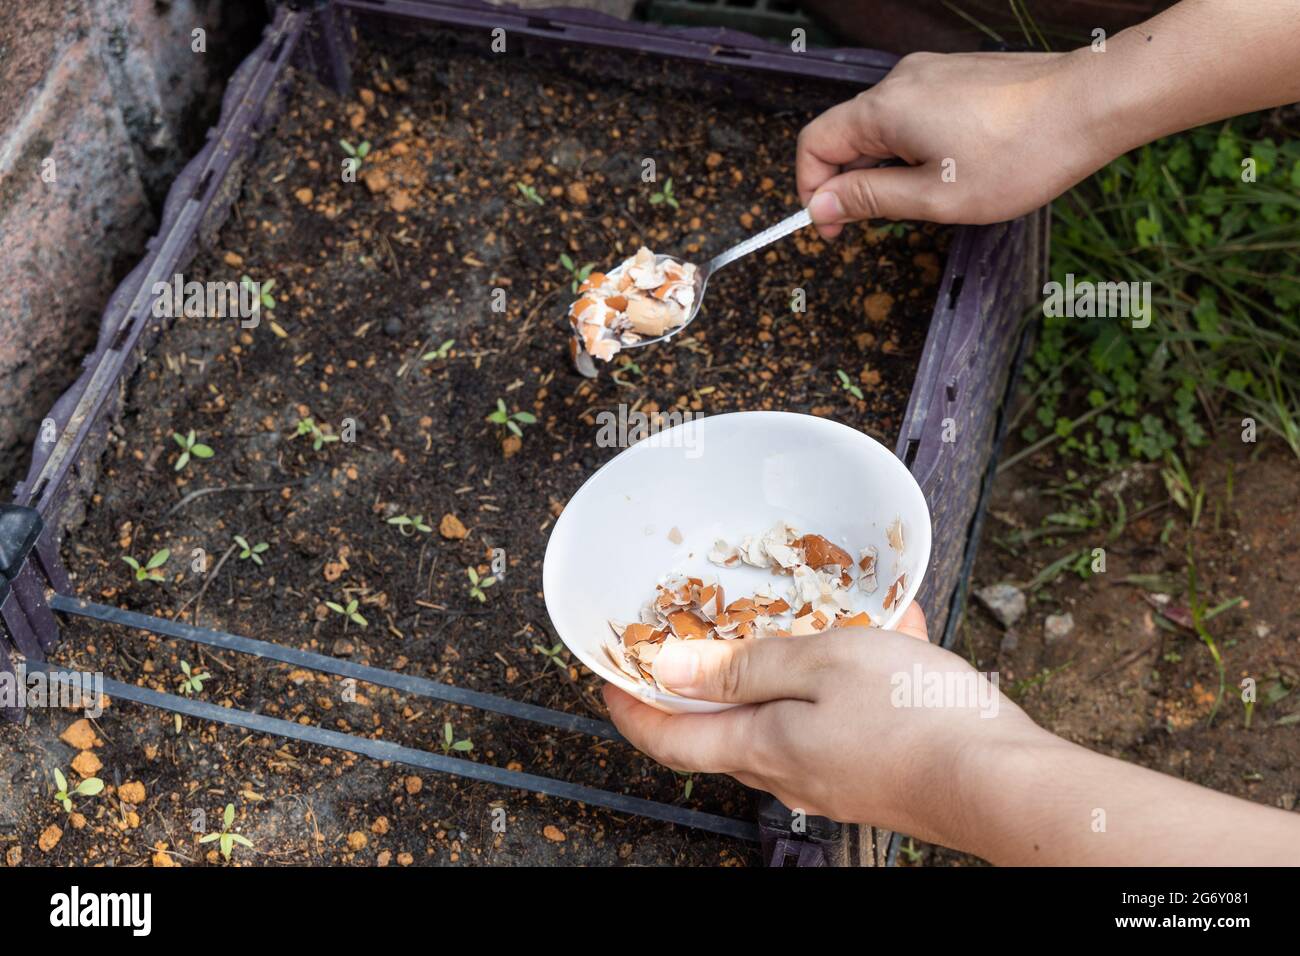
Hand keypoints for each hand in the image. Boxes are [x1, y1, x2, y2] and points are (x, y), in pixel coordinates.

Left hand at [602, 602, 1045, 843]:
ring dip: (786, 669)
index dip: (630, 709)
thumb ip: (744, 667)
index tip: (609, 677)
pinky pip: (838, 719)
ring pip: (786, 718)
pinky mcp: (873, 774)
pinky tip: (883, 637)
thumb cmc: (916, 715)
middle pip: (724, 730)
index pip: (670, 740)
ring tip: (814, 617)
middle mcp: (789, 773)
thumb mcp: (821, 664)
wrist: (1003, 780)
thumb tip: (669, 673)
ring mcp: (833, 778)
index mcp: (763, 747)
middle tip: (703, 633)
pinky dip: (843, 677)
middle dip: (706, 683)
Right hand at [797, 49, 1111, 234]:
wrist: (1090, 105)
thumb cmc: (1020, 154)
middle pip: (846, 134)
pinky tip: (952, 169)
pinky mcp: (957, 75)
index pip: (815, 143)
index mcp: (885, 109)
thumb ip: (870, 199)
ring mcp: (931, 73)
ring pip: (882, 126)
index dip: (812, 189)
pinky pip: (914, 113)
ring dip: (885, 166)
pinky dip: (913, 146)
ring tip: (927, 197)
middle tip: (878, 222)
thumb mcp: (935, 197)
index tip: (832, 226)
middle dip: (851, 182)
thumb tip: (821, 205)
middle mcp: (901, 81)